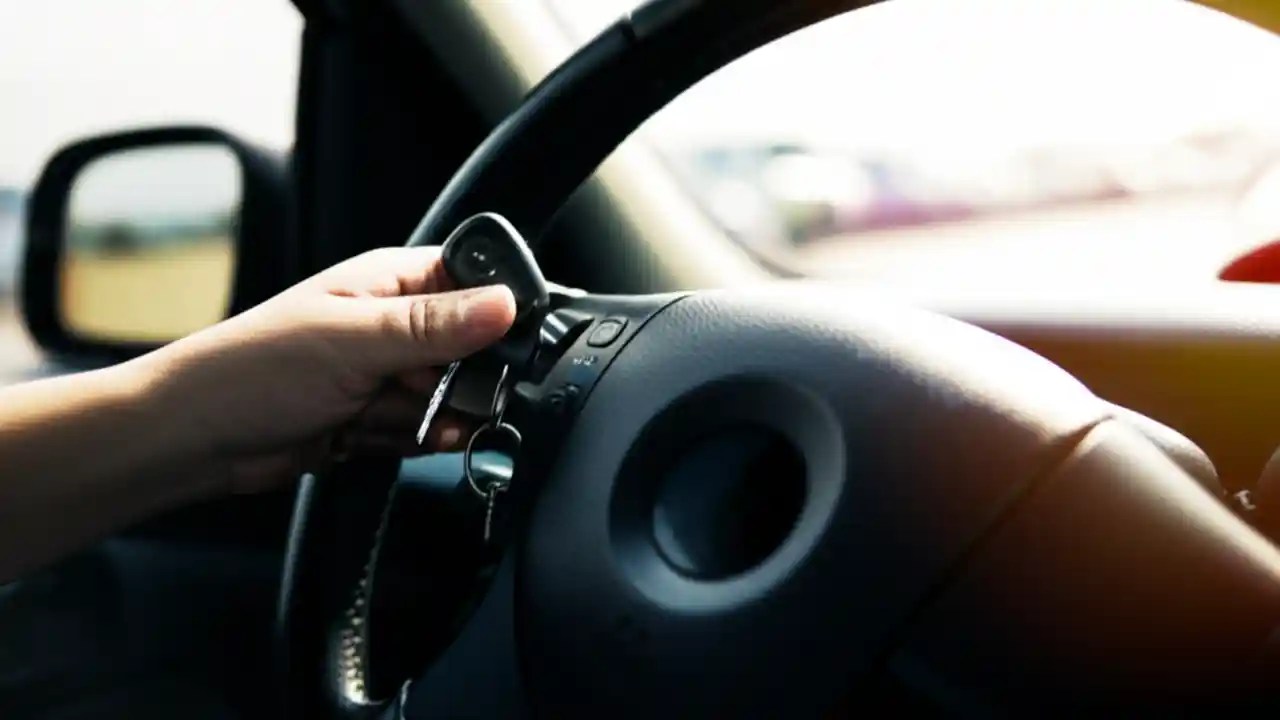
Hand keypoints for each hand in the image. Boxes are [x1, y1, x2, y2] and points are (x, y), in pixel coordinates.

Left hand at [141, 246, 515, 493]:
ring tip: (383, 416)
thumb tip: (507, 303)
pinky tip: (375, 436)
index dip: (498, 313)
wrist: (199, 441)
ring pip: (457, 398)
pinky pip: (430, 431)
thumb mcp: (353, 341)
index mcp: (394, 282)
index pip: (477, 282)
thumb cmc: (252, 370)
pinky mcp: (382, 417)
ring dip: (432, 417)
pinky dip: (413, 441)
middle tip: (433, 393)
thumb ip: (435, 327)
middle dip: (463, 381)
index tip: (502, 348)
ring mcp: (390, 373)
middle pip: (477, 350)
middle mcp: (399, 324)